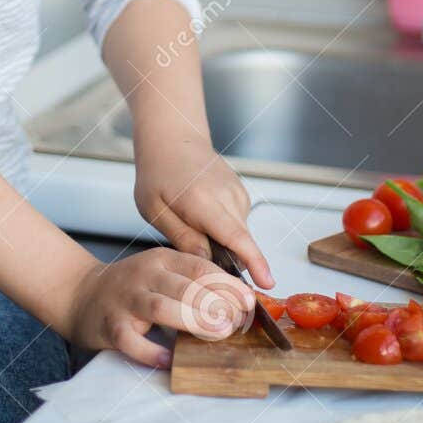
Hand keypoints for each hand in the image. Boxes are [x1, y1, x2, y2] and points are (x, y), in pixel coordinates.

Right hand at [65, 247, 254, 369]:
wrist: (82, 294)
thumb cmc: (133, 288)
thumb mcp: (163, 274)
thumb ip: (193, 283)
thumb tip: (238, 302)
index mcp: (162, 260)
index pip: (199, 267)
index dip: (227, 285)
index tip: (248, 302)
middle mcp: (144, 275)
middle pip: (183, 287)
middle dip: (214, 304)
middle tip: (235, 322)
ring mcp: (126, 300)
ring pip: (160, 307)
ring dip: (191, 321)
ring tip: (216, 334)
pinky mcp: (110, 326)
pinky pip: (131, 340)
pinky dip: (150, 351)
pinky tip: (169, 359)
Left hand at [133, 134, 273, 289]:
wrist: (173, 140)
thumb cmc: (159, 172)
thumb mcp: (155, 210)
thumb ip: (182, 238)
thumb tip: (206, 264)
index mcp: (203, 200)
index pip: (236, 237)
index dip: (254, 262)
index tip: (267, 282)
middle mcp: (228, 196)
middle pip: (241, 242)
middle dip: (228, 262)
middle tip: (197, 258)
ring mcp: (238, 194)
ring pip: (238, 235)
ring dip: (221, 244)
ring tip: (191, 225)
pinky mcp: (242, 195)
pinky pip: (237, 225)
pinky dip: (223, 231)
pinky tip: (202, 217)